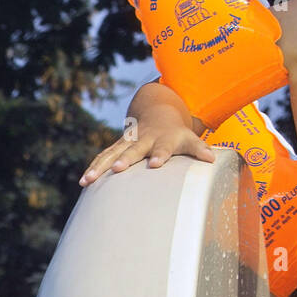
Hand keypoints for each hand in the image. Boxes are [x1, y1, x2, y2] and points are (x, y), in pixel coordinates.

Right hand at [79, 117, 214, 186]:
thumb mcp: (189, 138)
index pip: (164, 148)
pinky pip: (103, 157)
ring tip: (88, 181)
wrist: (157, 113)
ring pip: (112, 153)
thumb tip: (212, 159)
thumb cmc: (176, 133)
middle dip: (125, 158)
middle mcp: (144, 139)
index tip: (156, 164)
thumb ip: (199, 149)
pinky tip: (83, 182)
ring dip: (101, 166)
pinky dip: (94, 167)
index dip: (161, 155)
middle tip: (118, 169)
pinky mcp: (117, 147)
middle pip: (134, 150)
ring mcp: (128, 142)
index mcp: (163, 139)